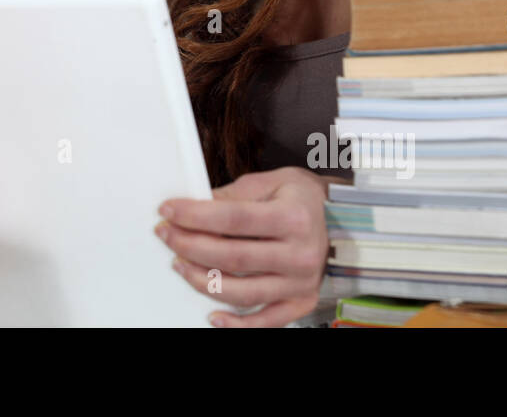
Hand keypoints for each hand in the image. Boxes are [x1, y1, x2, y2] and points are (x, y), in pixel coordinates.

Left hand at [155, 166, 331, 326]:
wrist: (340, 220)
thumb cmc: (301, 198)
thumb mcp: (270, 182)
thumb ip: (234, 195)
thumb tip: (195, 205)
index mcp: (293, 217)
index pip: (233, 218)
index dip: (195, 215)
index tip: (168, 211)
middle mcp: (300, 254)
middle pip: (233, 257)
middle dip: (190, 245)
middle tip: (165, 235)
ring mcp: (301, 283)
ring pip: (242, 292)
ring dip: (202, 280)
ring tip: (179, 264)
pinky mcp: (300, 302)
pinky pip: (266, 321)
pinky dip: (237, 324)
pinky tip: (212, 315)